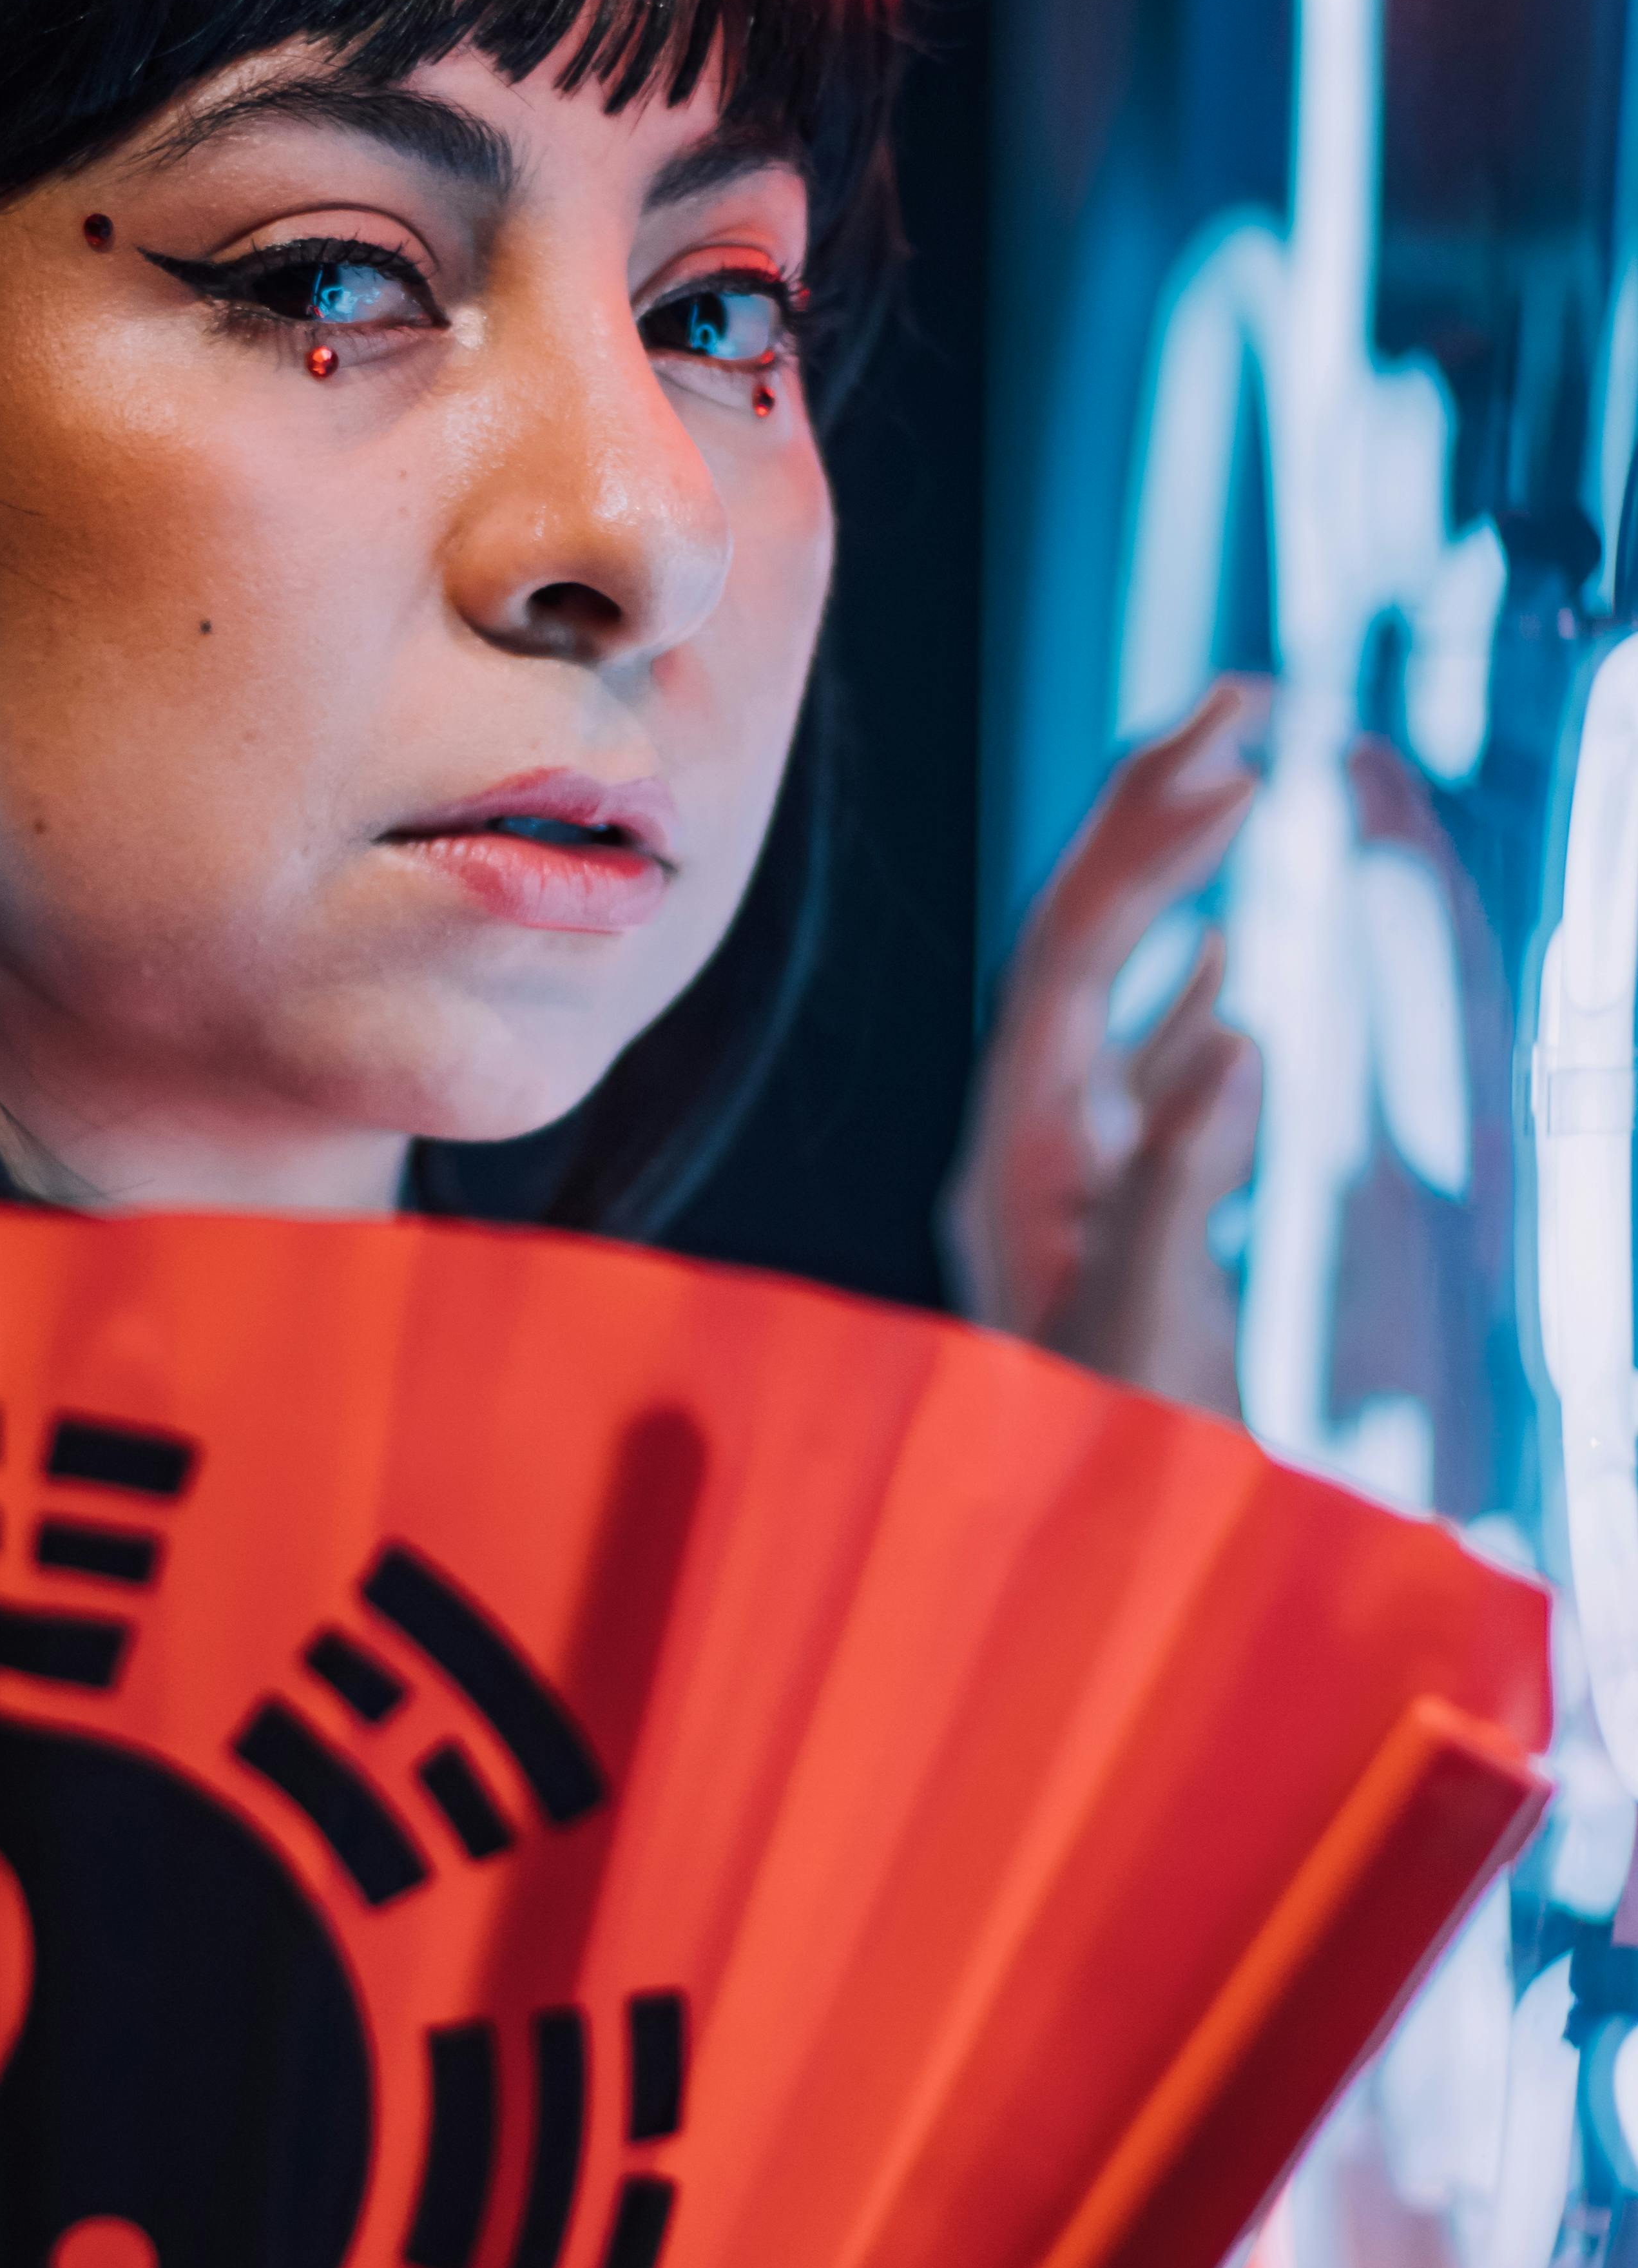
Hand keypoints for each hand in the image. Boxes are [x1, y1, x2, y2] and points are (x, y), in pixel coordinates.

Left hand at [941, 683, 1264, 1415]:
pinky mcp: (1113, 1215)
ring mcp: (1069, 1173)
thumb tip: (1236, 1036)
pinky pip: (1147, 1076)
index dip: (1155, 849)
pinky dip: (1190, 1003)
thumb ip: (1176, 1191)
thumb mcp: (1144, 1333)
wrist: (1079, 1570)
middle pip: (1077, 936)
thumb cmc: (1107, 1468)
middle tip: (1243, 697)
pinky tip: (1233, 969)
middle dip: (1152, 809)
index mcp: (1021, 1152)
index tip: (1246, 766)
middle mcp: (1030, 1142)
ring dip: (1177, 879)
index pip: (1074, 954)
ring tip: (1243, 771)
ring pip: (1117, 987)